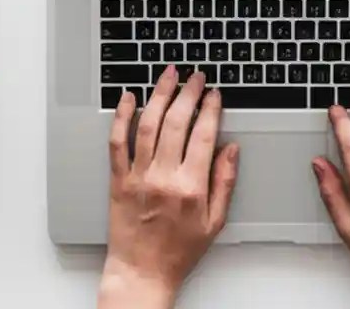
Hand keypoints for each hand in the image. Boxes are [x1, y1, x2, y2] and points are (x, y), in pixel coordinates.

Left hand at [98, 67, 238, 308]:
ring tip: (168, 76)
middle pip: (176, 122)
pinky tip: (128, 99)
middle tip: (195, 77)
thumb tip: (232, 149)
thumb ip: (225, 182)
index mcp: (191, 187)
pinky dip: (122, 117)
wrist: (142, 272)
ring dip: (159, 95)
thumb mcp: (215, 221)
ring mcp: (138, 177)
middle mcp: (163, 178)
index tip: (214, 94)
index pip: (203, 135)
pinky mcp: (118, 180)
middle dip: (188, 93)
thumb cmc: (178, 251)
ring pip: (147, 125)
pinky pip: (117, 142)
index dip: (210, 109)